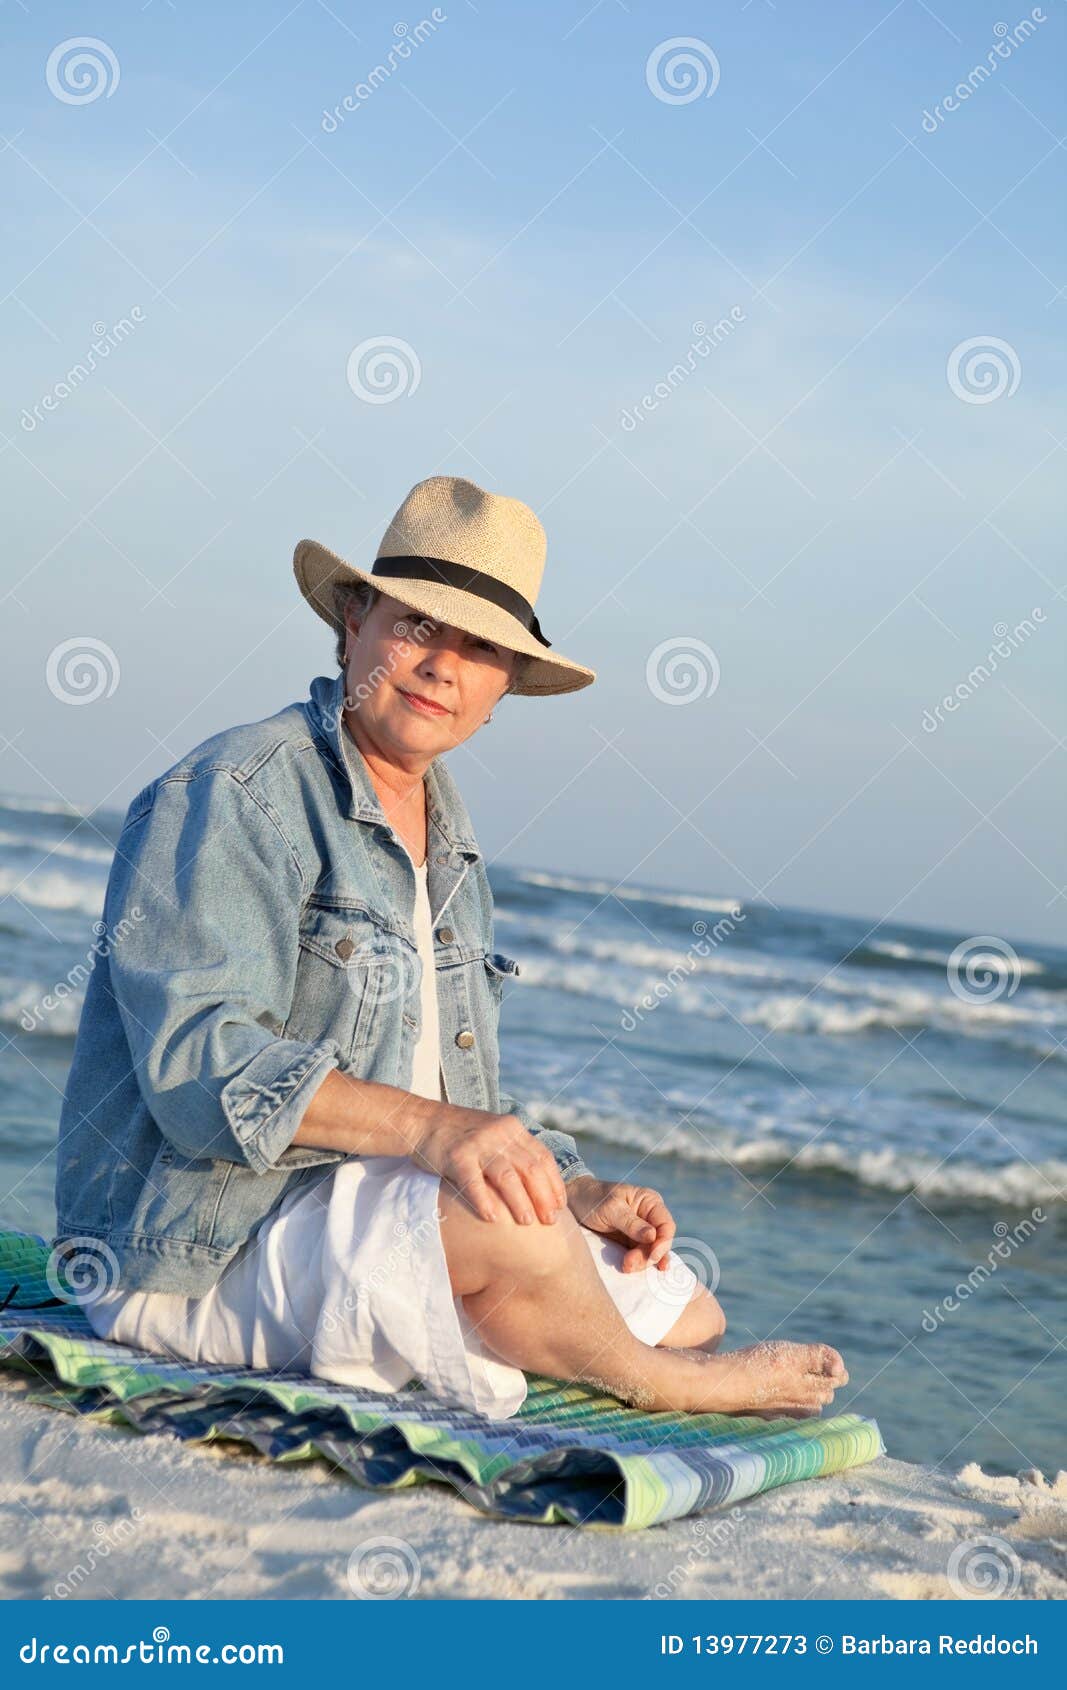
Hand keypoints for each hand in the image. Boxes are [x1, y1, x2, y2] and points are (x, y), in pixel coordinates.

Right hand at [410, 1102, 567, 1225]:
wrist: (423, 1120)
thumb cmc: (462, 1135)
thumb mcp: (494, 1134)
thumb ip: (514, 1152)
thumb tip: (538, 1186)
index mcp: (513, 1129)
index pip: (543, 1157)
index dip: (554, 1183)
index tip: (560, 1206)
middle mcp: (500, 1133)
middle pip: (530, 1168)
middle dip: (544, 1196)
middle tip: (550, 1221)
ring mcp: (479, 1144)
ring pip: (507, 1176)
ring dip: (520, 1201)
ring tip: (527, 1222)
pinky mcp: (457, 1155)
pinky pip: (474, 1182)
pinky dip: (484, 1201)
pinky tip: (492, 1218)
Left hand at [565, 1176, 675, 1272]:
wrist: (573, 1202)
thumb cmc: (593, 1198)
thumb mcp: (610, 1208)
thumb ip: (631, 1222)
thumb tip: (653, 1237)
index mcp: (649, 1202)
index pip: (666, 1225)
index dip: (663, 1242)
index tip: (652, 1255)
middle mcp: (649, 1217)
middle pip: (659, 1242)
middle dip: (648, 1255)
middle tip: (629, 1263)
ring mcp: (640, 1232)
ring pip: (650, 1252)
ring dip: (641, 1262)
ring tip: (626, 1267)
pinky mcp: (630, 1243)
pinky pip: (640, 1255)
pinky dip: (640, 1264)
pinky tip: (642, 1270)